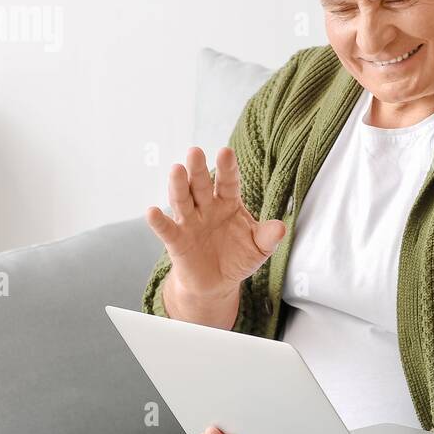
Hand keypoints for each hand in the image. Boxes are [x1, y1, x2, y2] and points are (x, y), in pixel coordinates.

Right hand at [145, 146, 285, 302]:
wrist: (217, 282)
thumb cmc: (238, 257)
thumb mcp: (258, 248)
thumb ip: (268, 236)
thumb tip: (281, 227)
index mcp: (228, 202)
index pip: (228, 182)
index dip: (227, 168)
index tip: (225, 152)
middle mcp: (206, 207)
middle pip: (201, 185)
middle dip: (198, 169)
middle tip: (195, 151)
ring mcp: (189, 222)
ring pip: (182, 200)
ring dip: (178, 185)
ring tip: (176, 170)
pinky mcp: (176, 240)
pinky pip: (166, 229)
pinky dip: (158, 221)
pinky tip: (152, 211)